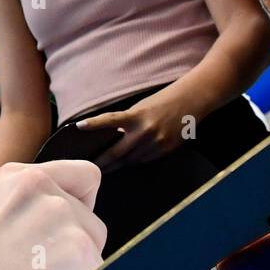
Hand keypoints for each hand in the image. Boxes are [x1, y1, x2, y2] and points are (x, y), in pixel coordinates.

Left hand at [75, 88, 191, 171]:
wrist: (191, 101)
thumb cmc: (163, 101)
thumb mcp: (141, 108)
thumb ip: (127, 122)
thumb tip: (112, 138)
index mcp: (137, 116)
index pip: (110, 121)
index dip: (94, 124)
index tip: (79, 126)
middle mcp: (145, 132)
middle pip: (117, 153)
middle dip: (103, 162)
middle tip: (92, 166)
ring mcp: (156, 143)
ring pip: (131, 160)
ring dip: (118, 165)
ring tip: (106, 168)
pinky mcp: (165, 150)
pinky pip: (144, 160)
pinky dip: (134, 161)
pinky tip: (127, 163)